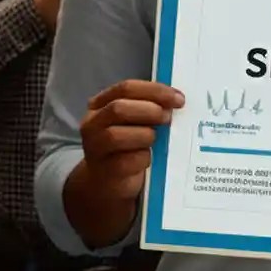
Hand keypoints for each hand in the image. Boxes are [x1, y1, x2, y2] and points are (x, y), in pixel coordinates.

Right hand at [79, 80, 185, 200]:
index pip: (126, 88)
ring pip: (117, 135)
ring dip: (146, 135)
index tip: (178, 98)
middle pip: (118, 109)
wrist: (107, 182)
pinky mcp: (106, 171)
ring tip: (157, 139)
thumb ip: (147, 108)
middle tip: (169, 117)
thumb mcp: (132, 122)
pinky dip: (144, 157)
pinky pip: (128, 160)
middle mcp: (92, 124)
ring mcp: (95, 149)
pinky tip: (150, 158)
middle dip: (149, 111)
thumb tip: (176, 101)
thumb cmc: (125, 145)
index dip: (154, 90)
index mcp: (100, 104)